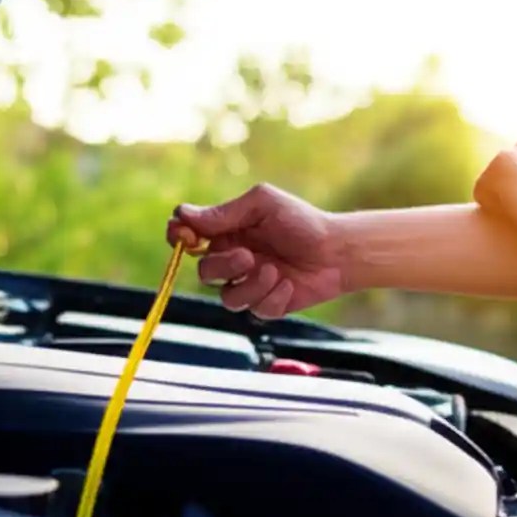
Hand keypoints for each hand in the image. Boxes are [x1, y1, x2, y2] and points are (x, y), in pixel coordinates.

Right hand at [166, 184, 346, 317]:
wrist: (338, 251)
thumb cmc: (302, 221)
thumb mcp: (263, 205)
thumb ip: (225, 213)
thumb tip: (182, 214)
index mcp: (227, 232)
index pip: (187, 236)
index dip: (178, 237)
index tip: (184, 235)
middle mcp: (233, 259)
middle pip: (204, 272)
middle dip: (223, 266)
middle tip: (248, 256)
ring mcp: (249, 284)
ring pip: (227, 298)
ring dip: (250, 286)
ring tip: (275, 271)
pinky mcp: (267, 305)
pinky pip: (256, 311)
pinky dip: (273, 298)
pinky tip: (289, 286)